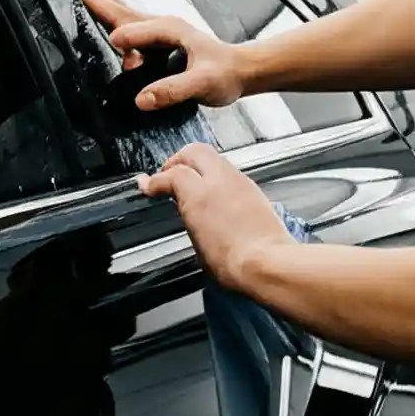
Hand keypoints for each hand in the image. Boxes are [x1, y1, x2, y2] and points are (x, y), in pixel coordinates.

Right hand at [70, 0, 244, 110]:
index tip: (103, 35)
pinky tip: (91, 16)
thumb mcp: (203, 83)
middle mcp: (157, 24)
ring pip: (117, 10)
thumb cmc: (224, 73)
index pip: (133, 28)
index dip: (119, 34)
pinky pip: (123, 24)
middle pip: (116, 5)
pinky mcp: (151, 40)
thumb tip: (142, 98)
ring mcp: (153, 31)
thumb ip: (173, 90)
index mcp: (167, 29)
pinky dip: (104, 14)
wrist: (239, 71)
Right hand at [138, 143, 295, 290]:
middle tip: (168, 175)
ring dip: (199, 167)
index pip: (172, 174)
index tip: (148, 185)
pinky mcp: (254, 190)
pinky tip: (213, 195)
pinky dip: (215, 178)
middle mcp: (220, 179)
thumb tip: (181, 205)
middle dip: (177, 160)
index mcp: (199, 194)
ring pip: (214, 160)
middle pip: (194, 152)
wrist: (267, 264)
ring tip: (191, 186)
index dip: (155, 180)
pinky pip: (228, 173)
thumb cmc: (230, 260)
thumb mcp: (196, 239)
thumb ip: (185, 214)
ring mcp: (240, 182)